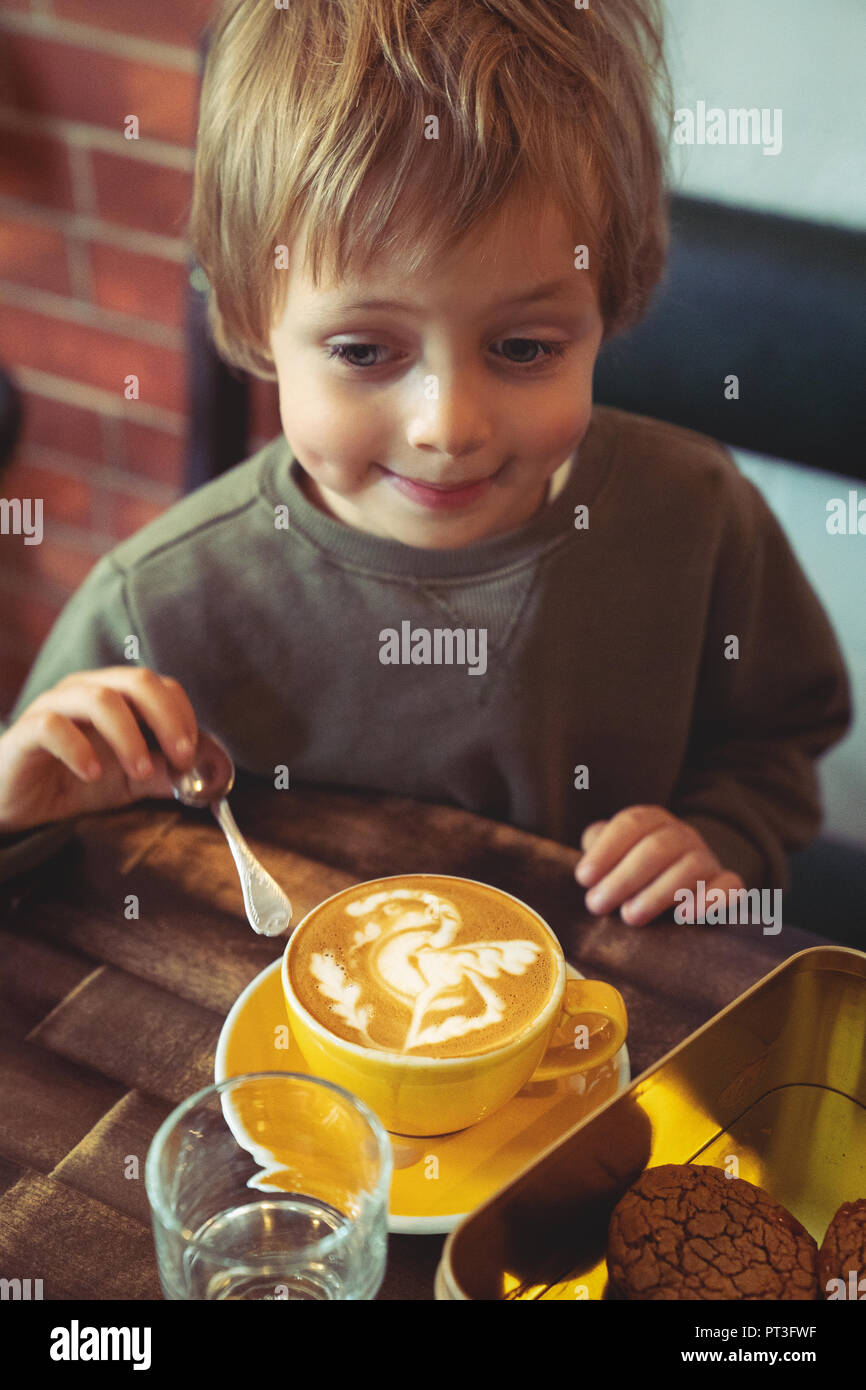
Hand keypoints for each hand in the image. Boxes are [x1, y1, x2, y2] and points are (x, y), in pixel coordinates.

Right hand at [0, 667, 198, 833]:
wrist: (16, 803)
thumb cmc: (72, 781)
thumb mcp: (128, 783)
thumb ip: (162, 775)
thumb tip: (201, 776)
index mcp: (115, 695)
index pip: (160, 685)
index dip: (183, 716)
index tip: (192, 755)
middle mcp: (86, 690)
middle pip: (136, 680)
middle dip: (167, 718)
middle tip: (180, 757)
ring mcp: (55, 706)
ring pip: (99, 698)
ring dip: (129, 736)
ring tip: (140, 771)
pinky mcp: (26, 730)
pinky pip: (54, 726)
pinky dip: (80, 750)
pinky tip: (93, 774)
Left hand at [574, 805, 744, 925]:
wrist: (680, 876)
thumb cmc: (634, 867)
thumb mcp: (613, 852)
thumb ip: (597, 848)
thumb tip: (587, 867)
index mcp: (652, 820)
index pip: (631, 823)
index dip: (605, 850)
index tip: (583, 878)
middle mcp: (682, 834)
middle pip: (657, 847)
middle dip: (623, 877)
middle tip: (597, 905)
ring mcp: (707, 857)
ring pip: (691, 867)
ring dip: (658, 893)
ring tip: (630, 916)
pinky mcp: (726, 883)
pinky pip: (729, 885)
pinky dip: (711, 899)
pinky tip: (684, 916)